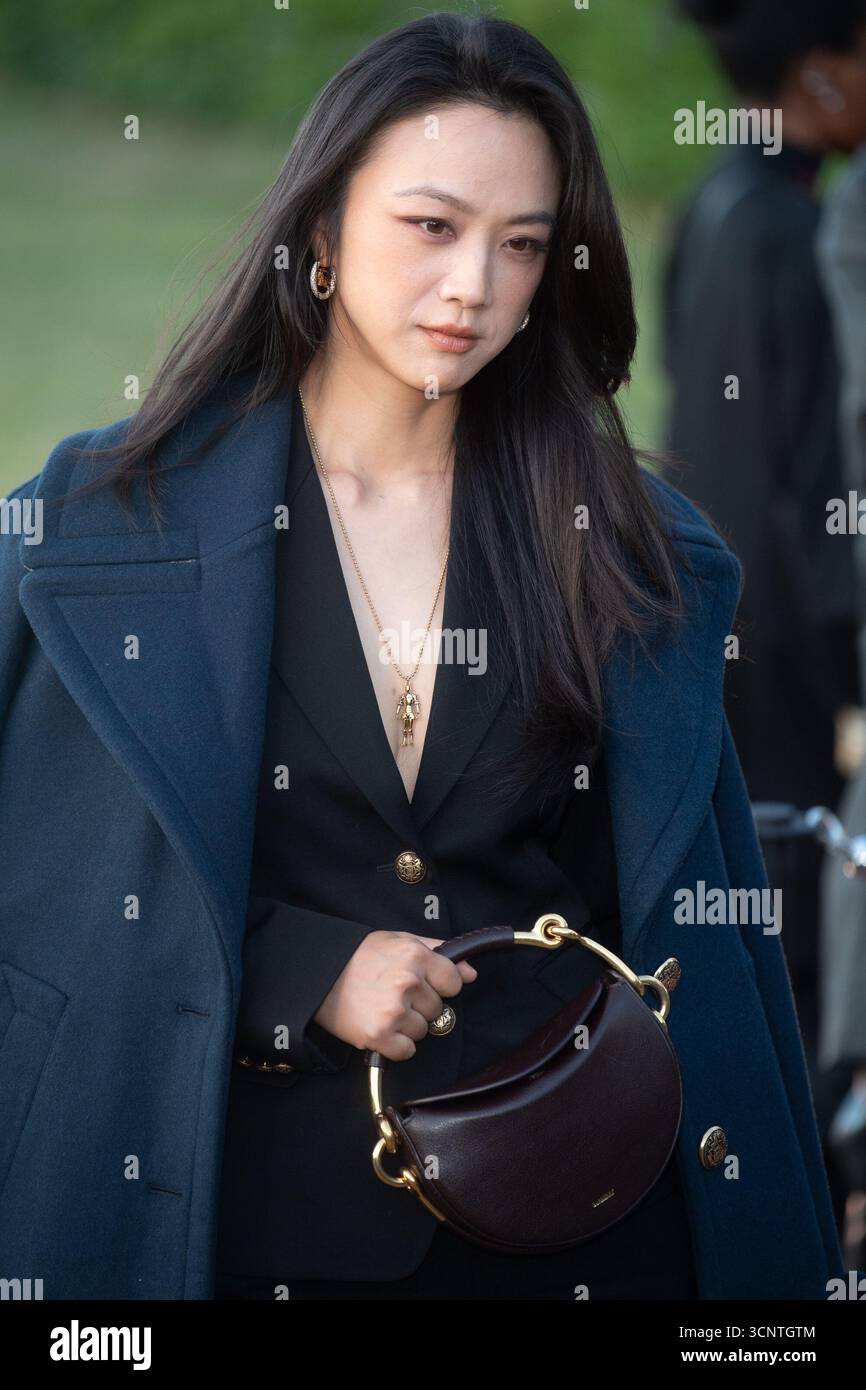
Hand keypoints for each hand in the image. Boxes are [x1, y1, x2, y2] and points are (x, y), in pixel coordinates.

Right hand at [312, 931, 476, 1061]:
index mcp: (416, 956)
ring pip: (423, 1031)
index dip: (440, 986)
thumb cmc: (361, 957)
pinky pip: (407, 1051)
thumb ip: (439, 952)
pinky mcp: (379, 1035)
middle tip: (394, 995)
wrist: (319, 976)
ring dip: (406, 1026)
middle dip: (420, 1006)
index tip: (422, 985)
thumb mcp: (400, 941)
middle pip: (437, 1009)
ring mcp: (394, 1010)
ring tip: (383, 1009)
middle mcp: (408, 982)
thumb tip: (470, 973)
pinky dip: (395, 1045)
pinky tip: (380, 1027)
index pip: (453, 982)